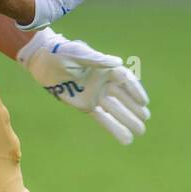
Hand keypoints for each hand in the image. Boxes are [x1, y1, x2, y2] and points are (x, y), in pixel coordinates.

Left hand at [16, 28, 149, 144]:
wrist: (45, 62)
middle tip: (145, 119)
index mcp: (106, 68)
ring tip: (140, 131)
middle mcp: (104, 83)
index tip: (143, 102)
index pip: (125, 80)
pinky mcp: (87, 106)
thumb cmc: (63, 53)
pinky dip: (113, 127)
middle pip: (123, 97)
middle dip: (134, 109)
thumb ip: (97, 59)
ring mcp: (96, 95)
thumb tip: (118, 63)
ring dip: (127, 120)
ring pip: (115, 110)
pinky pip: (102, 118)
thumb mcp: (79, 53)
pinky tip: (125, 138)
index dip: (135, 91)